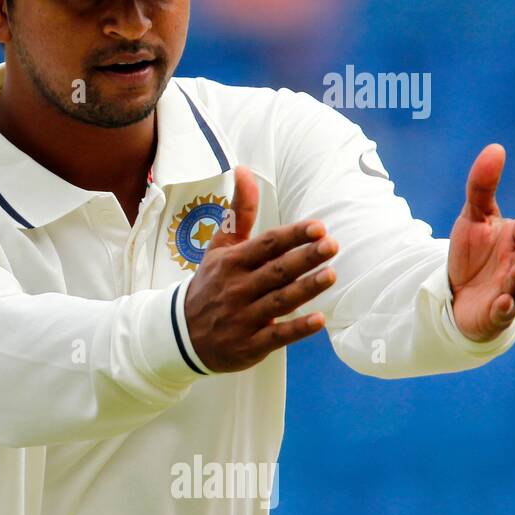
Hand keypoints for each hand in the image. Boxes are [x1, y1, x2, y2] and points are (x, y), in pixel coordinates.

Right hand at [184, 166, 338, 372]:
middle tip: (332, 245)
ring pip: (279, 301)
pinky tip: (318, 320)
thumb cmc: (210, 283)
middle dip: (304, 258)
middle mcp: (237, 288)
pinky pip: (276, 335)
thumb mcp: (220, 247)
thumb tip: (244, 170)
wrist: (182, 333)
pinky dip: (296, 329)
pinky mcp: (249, 344)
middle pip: (276, 271)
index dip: (292, 235)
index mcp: (232, 262)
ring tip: (332, 275)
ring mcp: (242, 317)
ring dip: (306, 289)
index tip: (318, 226)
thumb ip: (240, 211)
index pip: (266, 245)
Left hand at [449, 144, 514, 341]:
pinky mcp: (498, 310)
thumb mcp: (472, 217)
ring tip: (514, 270)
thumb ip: (482, 186)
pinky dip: (506, 307)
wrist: (458, 291)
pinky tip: (502, 302)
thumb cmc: (473, 252)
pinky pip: (506, 310)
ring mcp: (511, 288)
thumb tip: (496, 148)